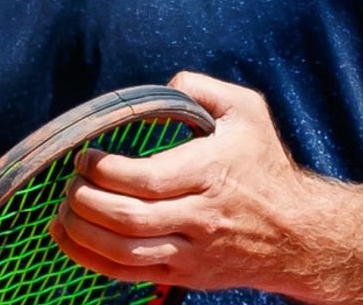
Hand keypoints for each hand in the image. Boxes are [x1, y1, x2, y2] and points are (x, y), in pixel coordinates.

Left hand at [50, 71, 324, 295]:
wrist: (297, 233)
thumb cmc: (264, 164)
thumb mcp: (247, 111)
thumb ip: (201, 89)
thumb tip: (162, 87)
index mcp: (211, 173)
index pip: (147, 180)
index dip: (106, 171)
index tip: (86, 157)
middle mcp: (201, 218)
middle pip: (130, 219)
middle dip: (87, 200)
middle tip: (71, 181)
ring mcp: (192, 252)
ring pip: (125, 252)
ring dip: (83, 232)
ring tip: (65, 209)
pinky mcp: (184, 275)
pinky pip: (129, 274)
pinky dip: (92, 260)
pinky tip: (70, 239)